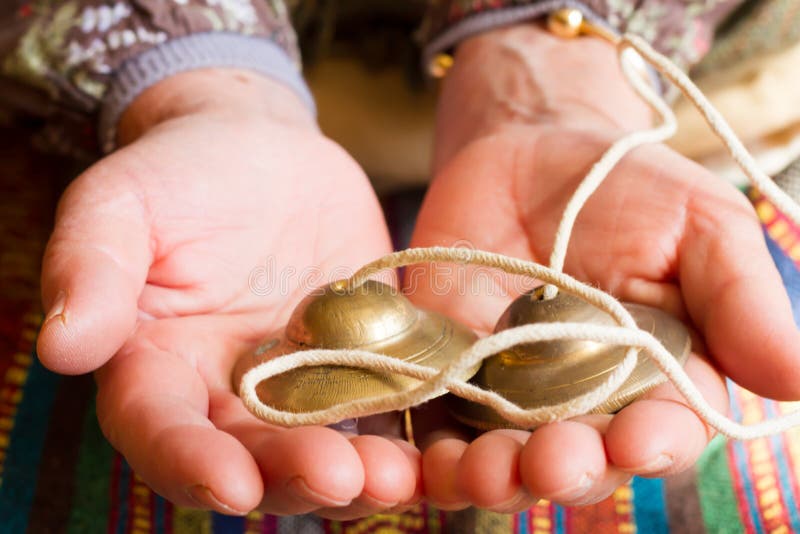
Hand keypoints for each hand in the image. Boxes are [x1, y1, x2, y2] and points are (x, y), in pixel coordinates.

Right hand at [36, 70, 420, 517]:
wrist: (265, 152)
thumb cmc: (182, 173)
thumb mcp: (124, 202)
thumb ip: (91, 267)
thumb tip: (61, 345)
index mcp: (158, 366)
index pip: (160, 429)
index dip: (188, 461)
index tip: (227, 482)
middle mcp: (227, 394)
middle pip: (253, 457)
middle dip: (292, 475)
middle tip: (337, 476)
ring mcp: (300, 385)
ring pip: (324, 446)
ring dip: (358, 472)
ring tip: (396, 475)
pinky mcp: (360, 364)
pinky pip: (384, 406)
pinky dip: (407, 430)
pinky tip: (435, 445)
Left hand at [407, 25, 799, 509]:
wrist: (530, 150)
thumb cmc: (630, 187)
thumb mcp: (700, 224)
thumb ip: (740, 298)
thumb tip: (797, 381)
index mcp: (659, 381)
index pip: (662, 431)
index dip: (655, 442)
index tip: (643, 438)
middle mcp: (584, 404)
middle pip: (578, 459)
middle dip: (566, 467)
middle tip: (556, 459)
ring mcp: (508, 394)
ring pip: (500, 457)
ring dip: (493, 476)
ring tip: (486, 470)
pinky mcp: (445, 374)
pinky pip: (430, 424)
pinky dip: (422, 453)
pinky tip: (414, 463)